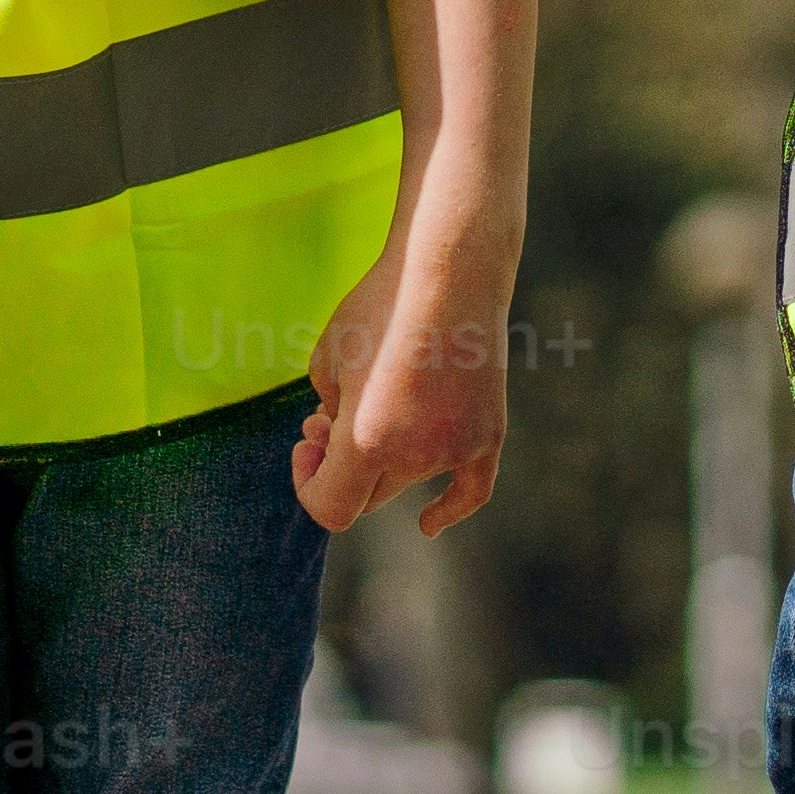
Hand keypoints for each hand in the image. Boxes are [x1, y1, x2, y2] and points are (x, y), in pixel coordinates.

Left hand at [293, 212, 509, 536]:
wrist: (450, 269)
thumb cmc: (380, 306)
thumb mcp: (328, 357)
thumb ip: (328, 413)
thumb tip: (338, 437)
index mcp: (365, 442)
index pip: (328, 508)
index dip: (307, 483)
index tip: (306, 440)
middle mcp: (414, 456)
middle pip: (368, 498)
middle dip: (339, 468)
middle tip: (324, 421)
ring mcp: (456, 448)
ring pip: (409, 481)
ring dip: (383, 461)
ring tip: (372, 404)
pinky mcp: (488, 434)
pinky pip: (471, 490)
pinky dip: (449, 509)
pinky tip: (429, 524)